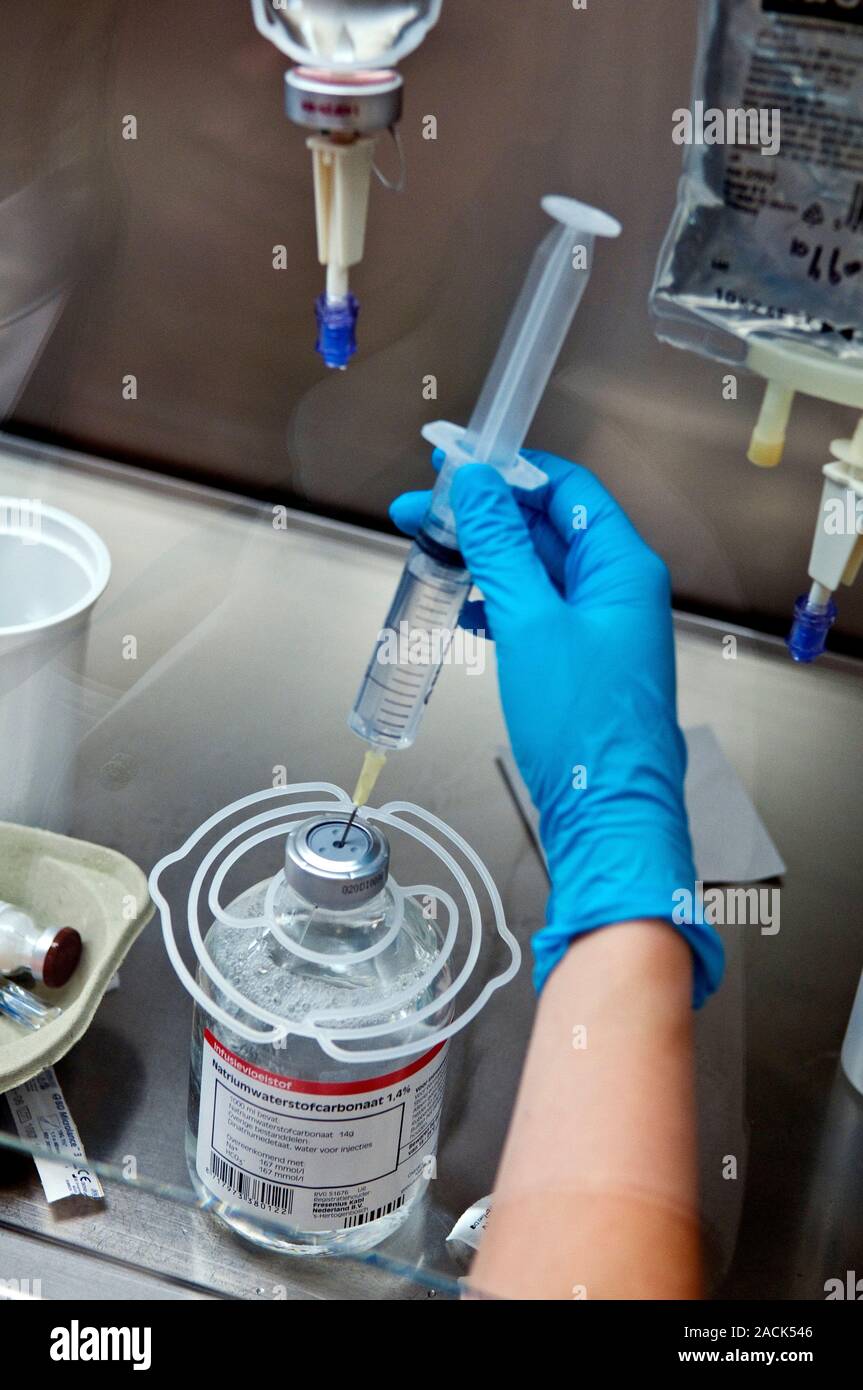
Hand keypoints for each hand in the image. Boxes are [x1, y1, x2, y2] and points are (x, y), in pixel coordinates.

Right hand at [390, 451, 722, 1004]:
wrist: (606, 816)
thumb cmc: (582, 725)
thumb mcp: (531, 622)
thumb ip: (500, 547)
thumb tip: (474, 482)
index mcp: (622, 567)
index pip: (566, 489)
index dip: (509, 470)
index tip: (454, 462)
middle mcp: (617, 590)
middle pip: (546, 528)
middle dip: (481, 517)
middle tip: (416, 512)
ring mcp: (599, 629)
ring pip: (535, 572)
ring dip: (484, 560)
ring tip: (425, 554)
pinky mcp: (579, 664)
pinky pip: (534, 613)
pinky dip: (497, 604)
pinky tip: (461, 607)